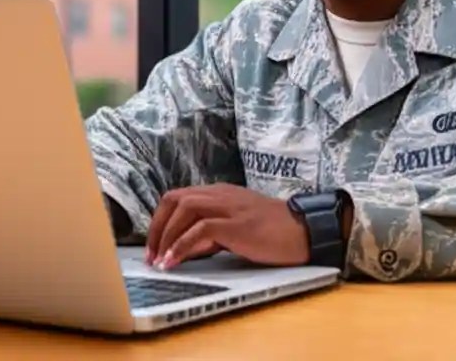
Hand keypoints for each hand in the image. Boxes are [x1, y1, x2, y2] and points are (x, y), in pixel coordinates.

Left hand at [145, 184, 308, 270]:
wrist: (305, 231)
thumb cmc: (273, 232)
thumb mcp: (235, 229)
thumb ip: (210, 234)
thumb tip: (183, 249)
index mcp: (219, 193)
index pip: (178, 197)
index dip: (160, 221)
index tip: (154, 246)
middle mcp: (221, 194)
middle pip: (174, 199)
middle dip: (157, 227)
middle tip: (151, 254)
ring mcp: (229, 207)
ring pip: (184, 209)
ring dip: (166, 236)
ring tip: (159, 260)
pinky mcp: (237, 225)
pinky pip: (200, 230)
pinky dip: (182, 245)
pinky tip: (174, 261)